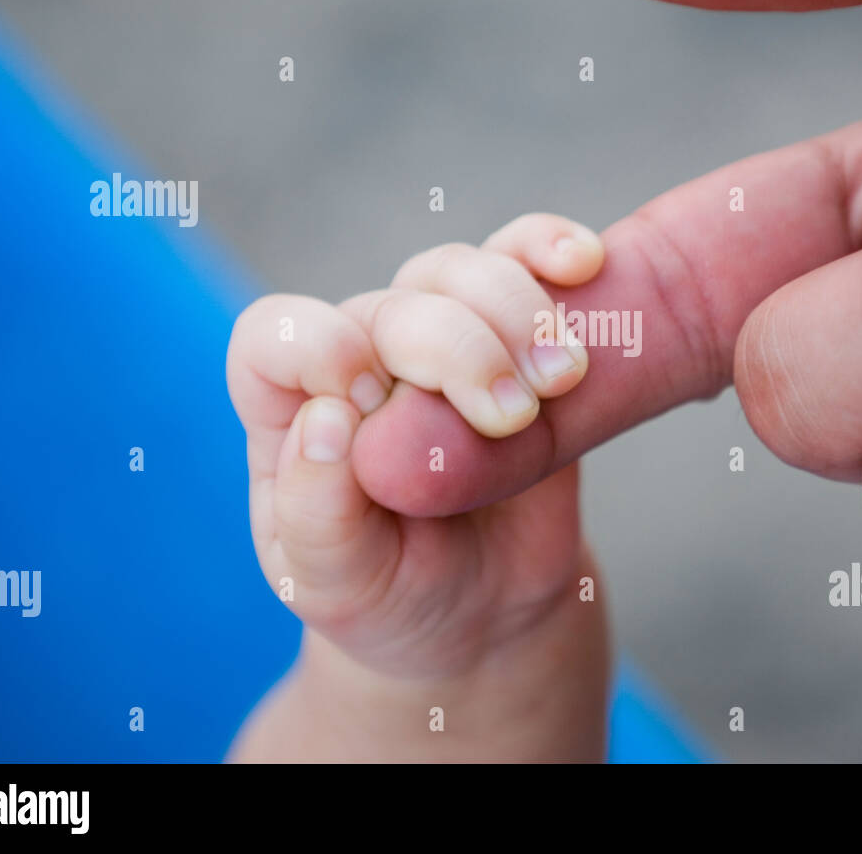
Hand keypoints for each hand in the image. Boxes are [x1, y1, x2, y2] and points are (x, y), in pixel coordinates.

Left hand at [224, 213, 609, 760]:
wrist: (487, 613)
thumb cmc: (392, 594)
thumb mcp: (335, 583)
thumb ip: (315, 514)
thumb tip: (326, 420)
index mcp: (293, 409)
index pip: (278, 334)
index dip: (322, 348)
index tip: (373, 404)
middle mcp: (361, 357)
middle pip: (394, 303)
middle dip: (457, 348)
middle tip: (509, 417)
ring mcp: (441, 338)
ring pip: (460, 272)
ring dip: (515, 312)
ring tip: (560, 380)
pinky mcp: (515, 334)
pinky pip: (523, 259)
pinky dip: (550, 247)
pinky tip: (582, 264)